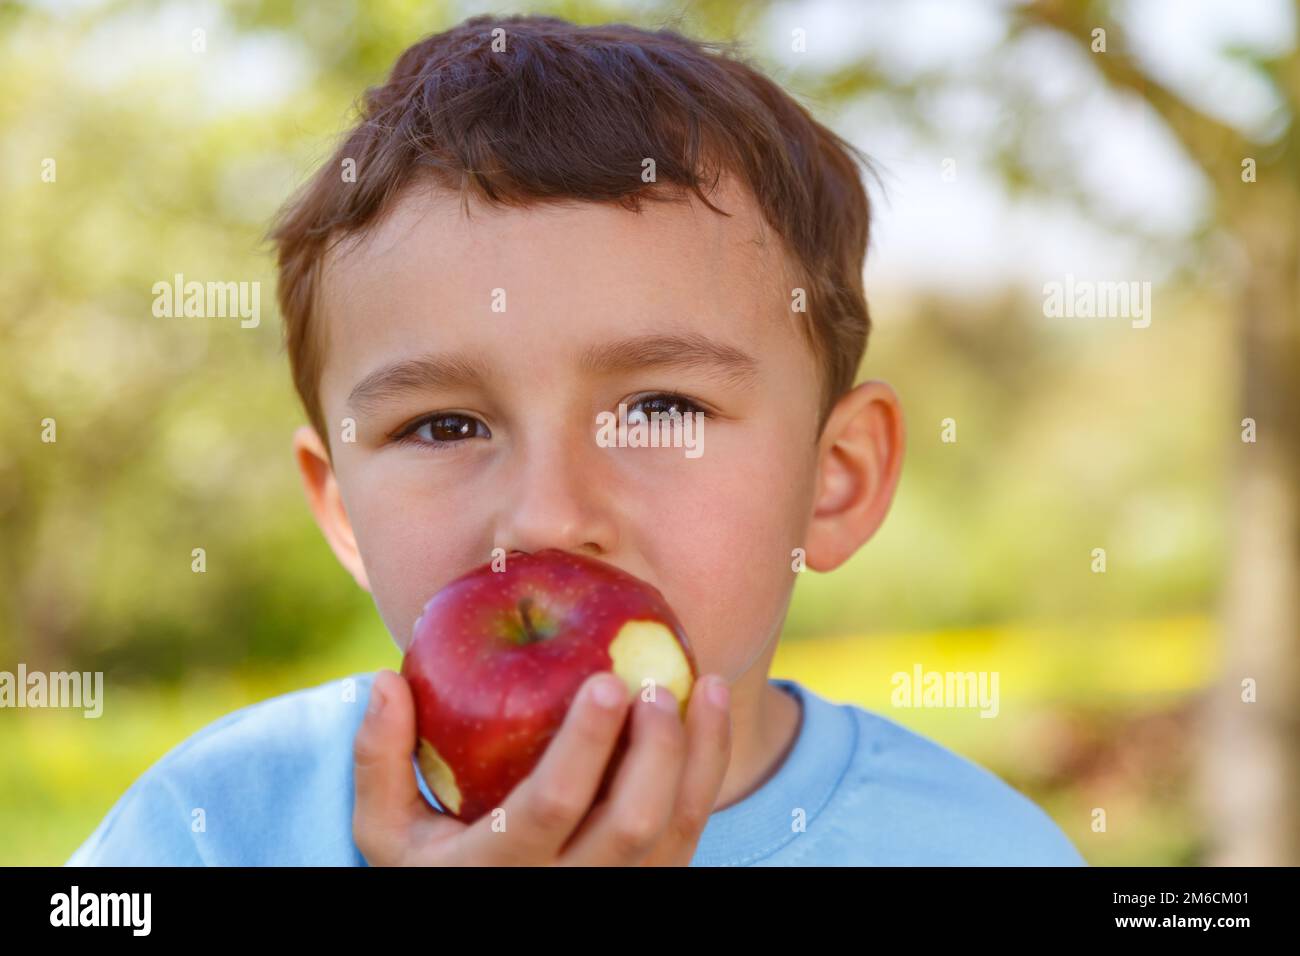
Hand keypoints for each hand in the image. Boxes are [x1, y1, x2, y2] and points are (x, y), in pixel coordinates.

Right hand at [352, 667, 731, 865]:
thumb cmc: (432, 865)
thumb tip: (384, 682)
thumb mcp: (386, 831)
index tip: (605, 682)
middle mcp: (565, 893)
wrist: (484, 920)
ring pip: (677, 831)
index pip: (553, 807)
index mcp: (497, 873)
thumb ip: (380, 760)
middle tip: (653, 682)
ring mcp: (616, 894)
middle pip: (631, 823)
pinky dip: (710, 769)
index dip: (586, 746)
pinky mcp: (652, 884)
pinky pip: (693, 830)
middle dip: (654, 749)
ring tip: (705, 683)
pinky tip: (710, 711)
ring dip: (699, 754)